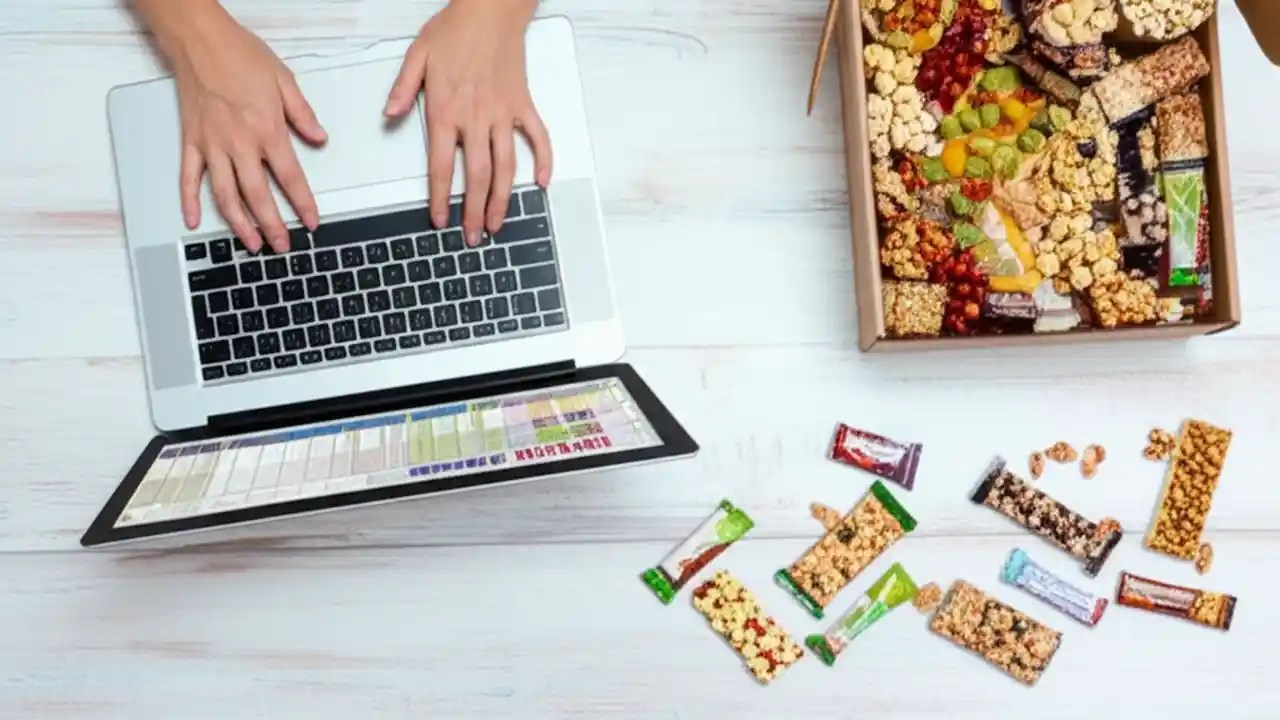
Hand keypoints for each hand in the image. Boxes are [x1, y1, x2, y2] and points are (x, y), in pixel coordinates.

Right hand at [169, 6, 325, 252]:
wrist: (200, 40)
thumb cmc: (241, 55)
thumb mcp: (285, 81)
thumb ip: (303, 114)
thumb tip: (320, 139)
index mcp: (267, 130)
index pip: (290, 177)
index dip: (302, 204)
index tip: (311, 223)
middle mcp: (239, 143)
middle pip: (258, 195)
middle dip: (272, 225)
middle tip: (282, 246)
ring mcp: (212, 145)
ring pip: (225, 194)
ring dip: (239, 223)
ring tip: (251, 243)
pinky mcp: (190, 141)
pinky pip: (188, 177)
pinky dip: (189, 201)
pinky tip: (194, 221)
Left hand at [384, 0, 551, 246]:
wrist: (491, 9)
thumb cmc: (455, 30)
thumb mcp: (417, 56)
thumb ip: (403, 89)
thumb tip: (389, 115)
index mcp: (446, 110)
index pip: (441, 166)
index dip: (441, 198)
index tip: (440, 220)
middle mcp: (476, 118)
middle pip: (476, 176)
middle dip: (474, 211)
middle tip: (473, 237)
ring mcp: (503, 113)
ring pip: (505, 166)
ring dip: (502, 199)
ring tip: (498, 223)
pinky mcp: (523, 105)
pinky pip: (537, 138)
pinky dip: (543, 161)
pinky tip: (541, 182)